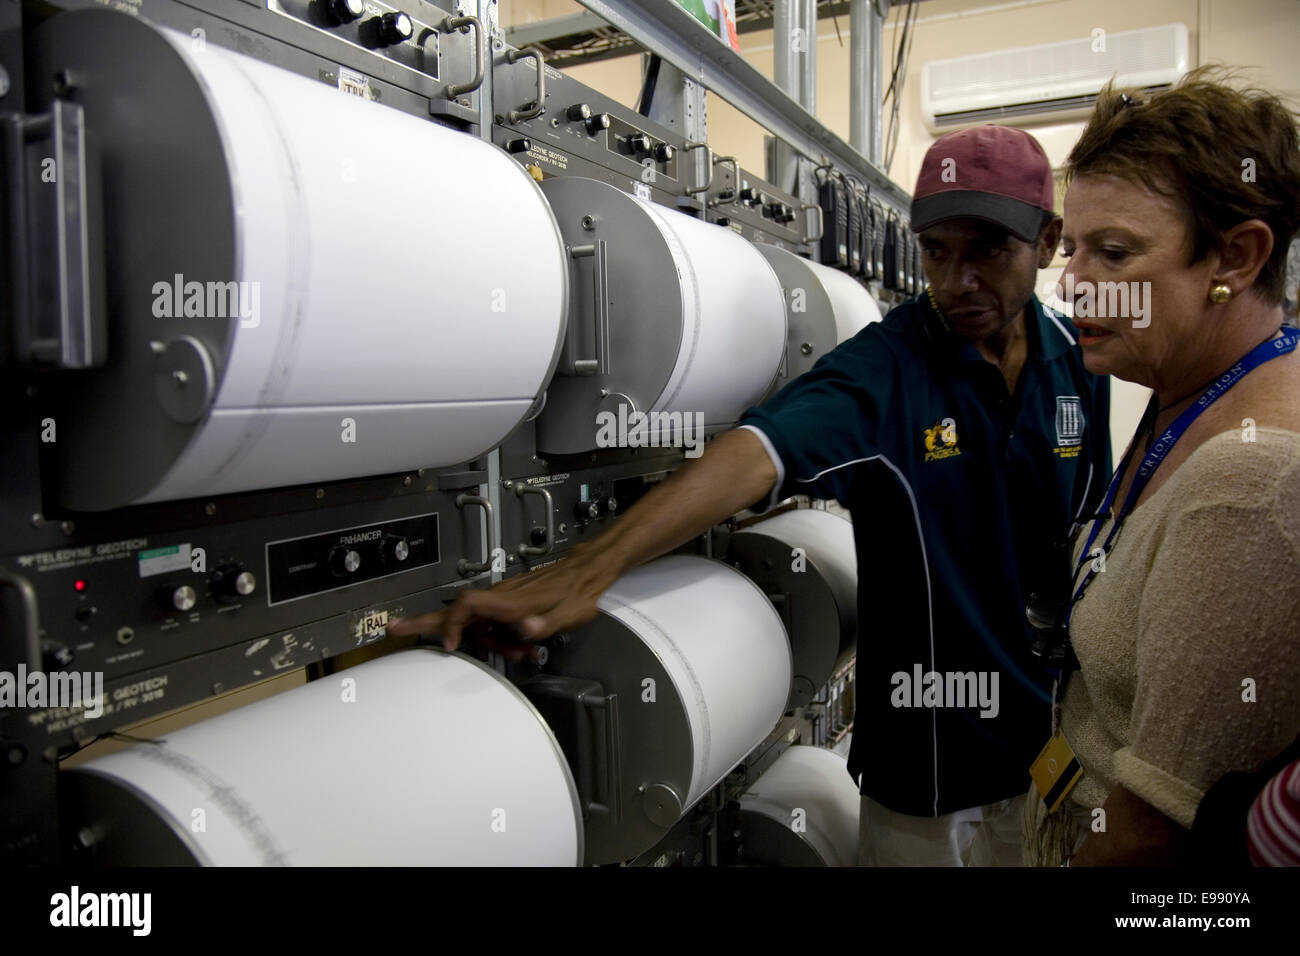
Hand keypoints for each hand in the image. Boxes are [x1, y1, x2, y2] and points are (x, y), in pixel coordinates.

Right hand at [385, 542, 618, 653]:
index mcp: (509, 601)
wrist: (587, 572)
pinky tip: (523, 649)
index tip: (449, 645)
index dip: (452, 624)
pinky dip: (502, 640)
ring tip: (520, 655)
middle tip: (395, 628)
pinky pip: (495, 626)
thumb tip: (525, 629)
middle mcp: (501, 599)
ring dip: (490, 644)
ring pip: (479, 625)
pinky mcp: (510, 606)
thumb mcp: (567, 613)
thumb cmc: (577, 591)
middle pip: (455, 611)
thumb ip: (545, 623)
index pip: (467, 606)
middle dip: (424, 622)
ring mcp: (504, 602)